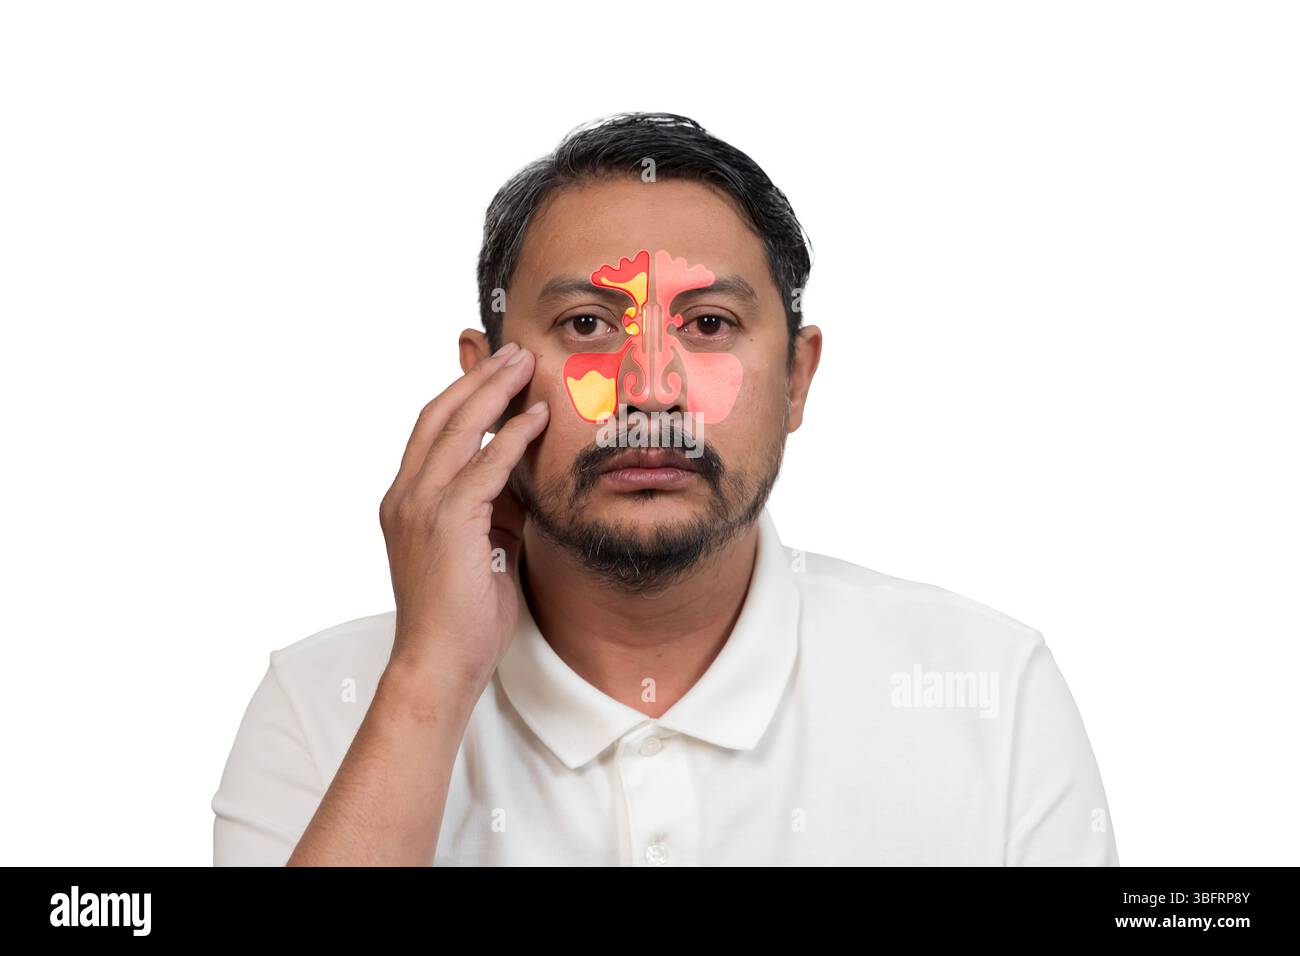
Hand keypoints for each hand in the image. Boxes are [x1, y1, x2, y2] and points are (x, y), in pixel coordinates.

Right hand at [378, 342, 546, 694]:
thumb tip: (520, 475)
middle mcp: (404, 496)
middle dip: (477, 378)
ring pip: (458, 429)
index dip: (461, 394)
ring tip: (525, 365)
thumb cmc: (461, 617)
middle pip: (439, 415)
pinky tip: (536, 417)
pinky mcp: (448, 521)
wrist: (439, 664)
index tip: (493, 369)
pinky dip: (512, 436)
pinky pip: (485, 465)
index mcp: (405, 500)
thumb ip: (492, 507)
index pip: (431, 430)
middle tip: (512, 352)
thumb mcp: (480, 547)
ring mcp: (421, 507)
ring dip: (494, 391)